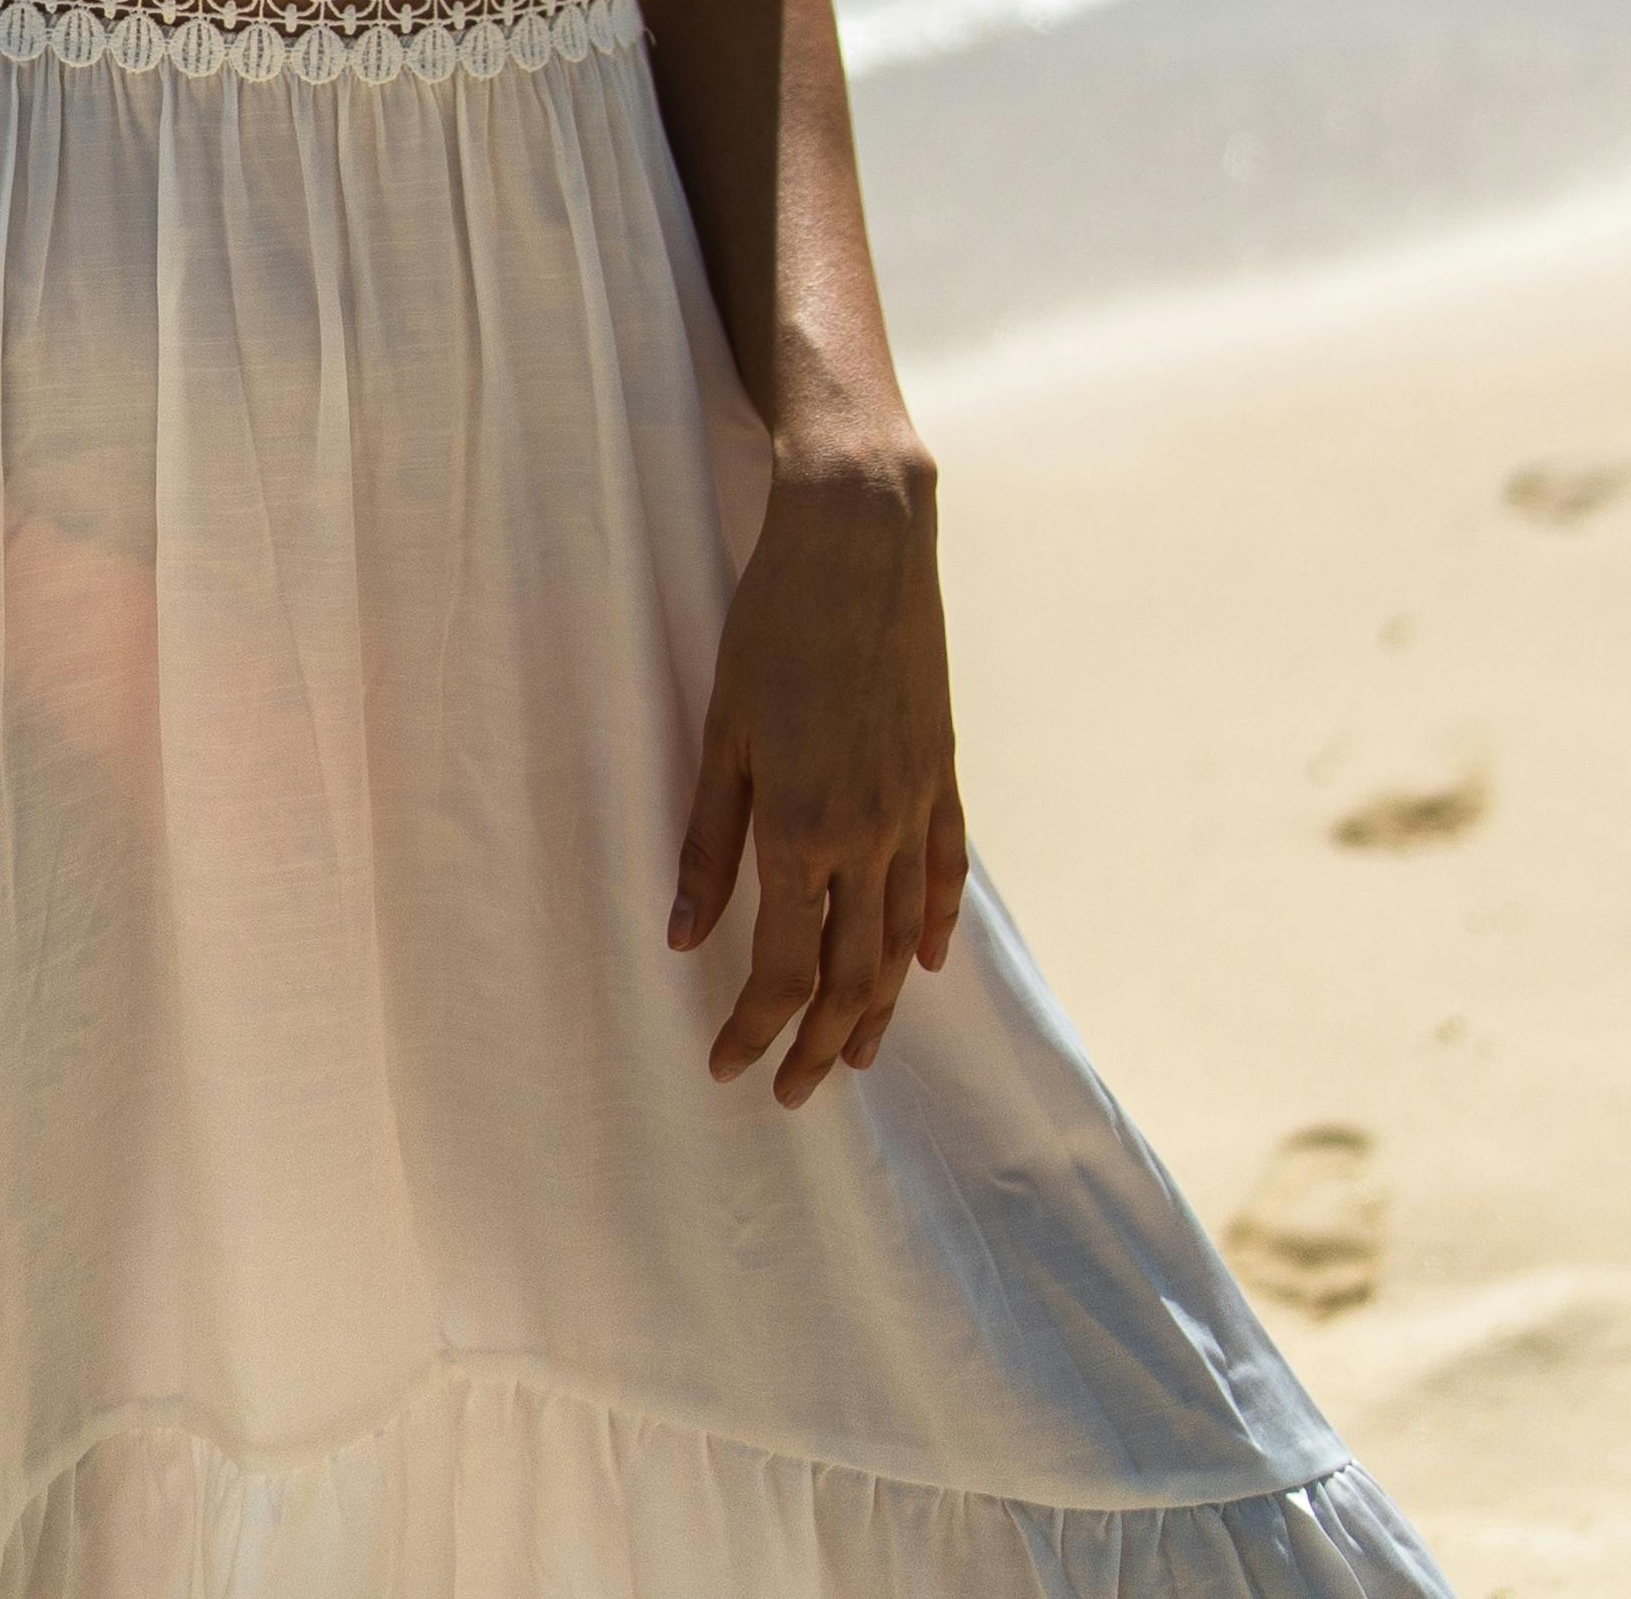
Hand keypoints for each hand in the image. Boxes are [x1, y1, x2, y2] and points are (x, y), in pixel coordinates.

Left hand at [669, 449, 969, 1106]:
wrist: (862, 539)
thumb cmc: (774, 623)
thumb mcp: (722, 729)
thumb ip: (707, 839)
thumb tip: (684, 936)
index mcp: (802, 829)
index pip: (784, 970)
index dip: (754, 1029)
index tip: (726, 1065)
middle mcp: (869, 833)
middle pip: (852, 977)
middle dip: (821, 1046)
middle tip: (793, 1091)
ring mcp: (914, 803)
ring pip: (904, 938)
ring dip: (880, 1008)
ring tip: (859, 1055)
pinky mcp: (941, 767)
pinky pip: (946, 870)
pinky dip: (936, 926)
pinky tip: (926, 963)